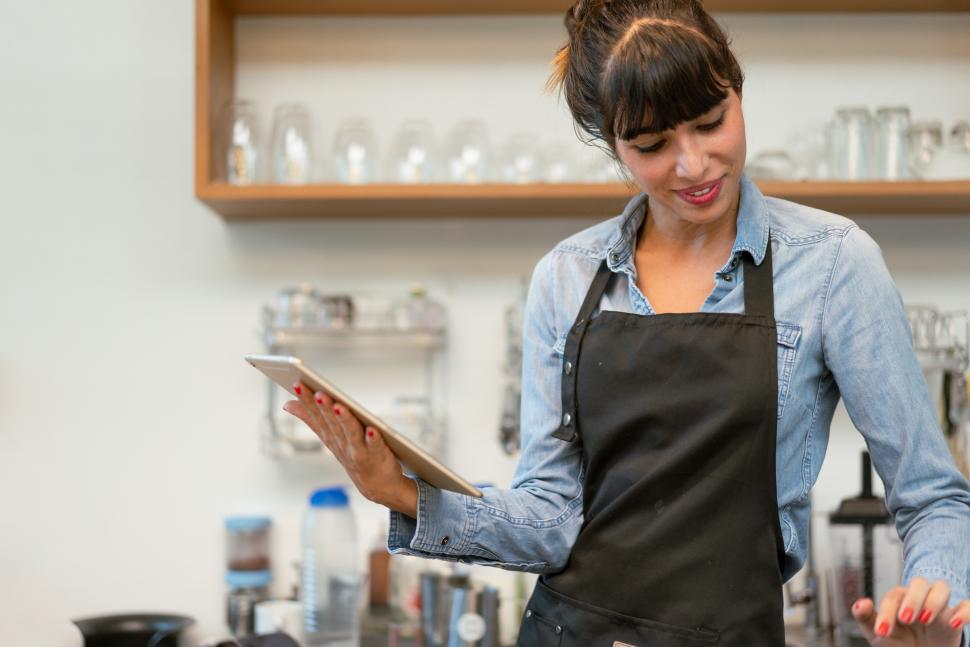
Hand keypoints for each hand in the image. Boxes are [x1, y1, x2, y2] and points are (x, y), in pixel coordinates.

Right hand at [282, 381, 417, 516]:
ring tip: (339, 406)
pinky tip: (372, 429)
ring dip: (345, 420)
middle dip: (324, 407)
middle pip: (332, 423)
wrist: (378, 486)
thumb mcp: (330, 437)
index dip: (307, 401)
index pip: (316, 416)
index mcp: (330, 437)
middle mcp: (342, 444)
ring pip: (351, 434)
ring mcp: (359, 452)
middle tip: (318, 392)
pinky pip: (376, 447)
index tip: (298, 384)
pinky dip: (373, 439)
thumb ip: (311, 419)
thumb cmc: (352, 454)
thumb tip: (287, 404)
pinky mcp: (378, 456)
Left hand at [852, 577, 967, 645]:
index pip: (894, 596)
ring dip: (934, 600)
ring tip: (926, 619)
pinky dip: (964, 611)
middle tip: (905, 619)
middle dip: (912, 599)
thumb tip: (859, 603)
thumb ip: (866, 617)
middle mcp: (920, 598)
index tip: (882, 632)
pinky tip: (954, 624)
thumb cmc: (897, 643)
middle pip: (919, 583)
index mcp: (900, 598)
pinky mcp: (956, 619)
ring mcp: (940, 608)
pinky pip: (967, 606)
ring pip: (941, 587)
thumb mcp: (878, 633)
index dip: (886, 612)